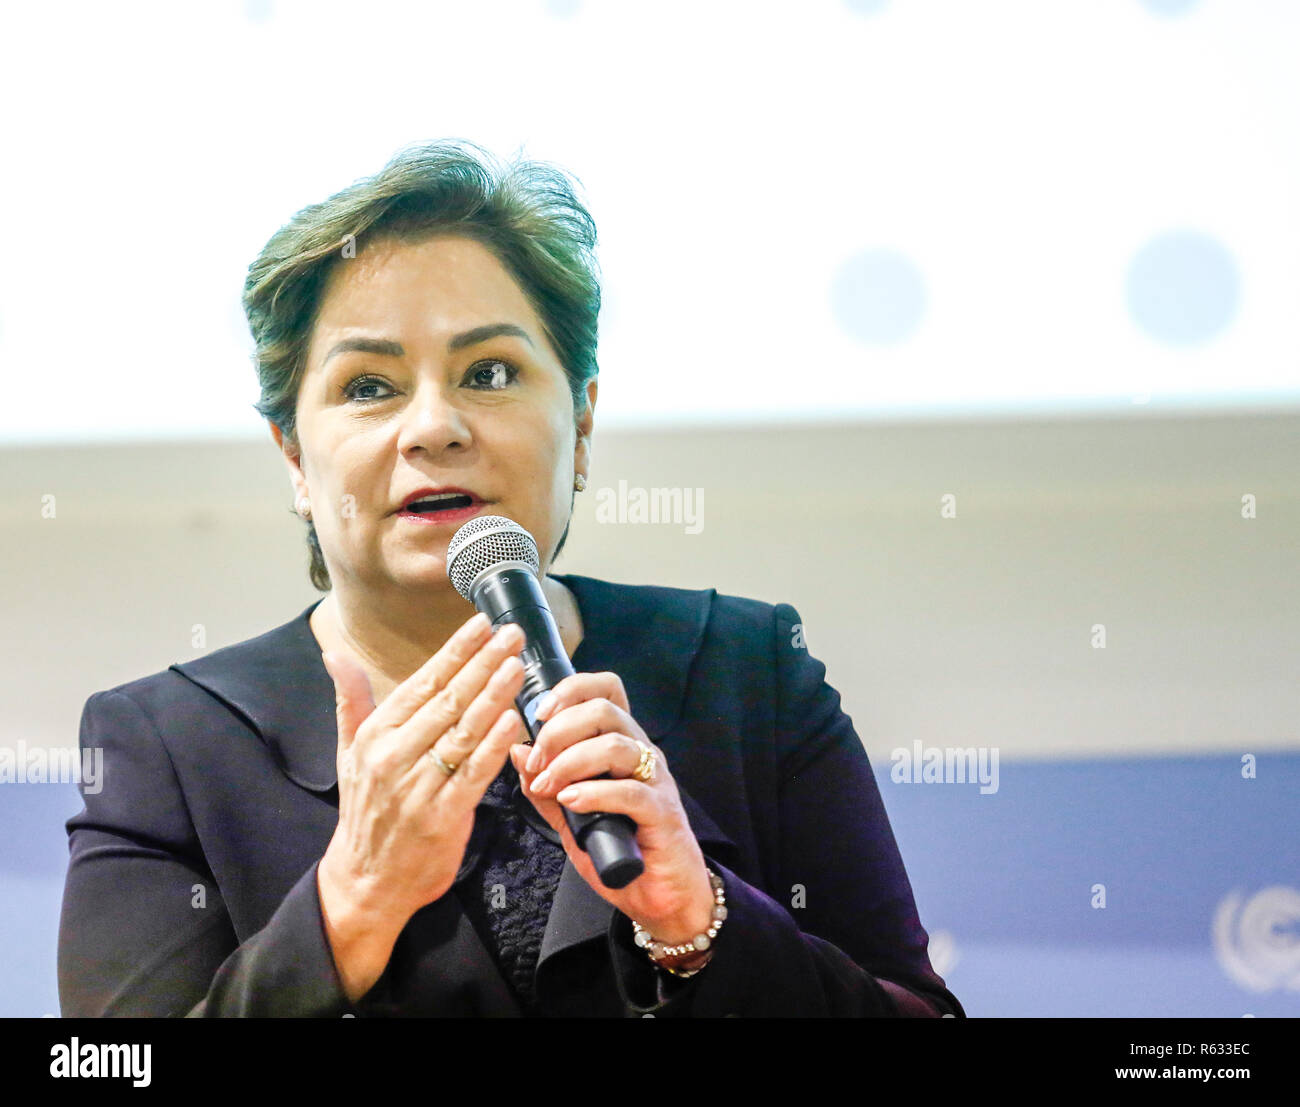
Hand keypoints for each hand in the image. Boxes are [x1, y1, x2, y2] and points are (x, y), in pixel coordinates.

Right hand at [316, 611, 526, 999]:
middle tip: (512, 634)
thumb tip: (334, 652)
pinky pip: (474, 775)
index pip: (422, 683)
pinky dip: (495, 747)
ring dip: (494, 696)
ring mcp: (418, 787)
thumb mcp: (349, 752)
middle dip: (483, 663)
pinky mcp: (442, 817)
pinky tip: (515, 721)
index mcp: (376, 735)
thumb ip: (352, 700)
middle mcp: (394, 756)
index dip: (455, 652)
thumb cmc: (365, 810)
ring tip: (518, 666)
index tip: (482, 624)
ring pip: (463, 732)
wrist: (366, 881)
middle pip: (448, 701)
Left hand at [509, 672, 714, 945]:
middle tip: (536, 762)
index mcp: (621, 745)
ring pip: (615, 744)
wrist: (662, 897)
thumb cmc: (618, 852)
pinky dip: (594, 793)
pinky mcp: (663, 812)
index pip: (606, 690)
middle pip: (604, 709)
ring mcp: (655, 781)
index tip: (540, 712)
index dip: (572, 689)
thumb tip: (517, 750)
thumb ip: (545, 787)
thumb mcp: (570, 818)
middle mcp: (641, 753)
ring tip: (549, 785)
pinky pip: (630, 791)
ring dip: (572, 761)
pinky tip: (571, 801)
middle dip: (559, 730)